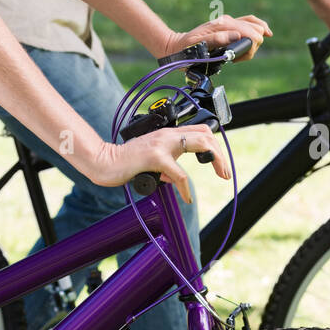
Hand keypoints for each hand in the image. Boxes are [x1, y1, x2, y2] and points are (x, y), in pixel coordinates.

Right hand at [92, 125, 230, 202]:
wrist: (104, 161)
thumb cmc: (125, 162)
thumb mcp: (151, 163)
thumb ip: (165, 167)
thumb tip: (177, 179)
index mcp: (167, 135)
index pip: (199, 131)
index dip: (214, 146)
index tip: (219, 165)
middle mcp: (167, 135)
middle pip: (205, 134)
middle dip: (221, 153)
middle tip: (225, 173)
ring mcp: (162, 144)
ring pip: (200, 143)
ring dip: (216, 160)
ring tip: (221, 175)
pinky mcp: (155, 157)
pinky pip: (179, 174)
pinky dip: (186, 188)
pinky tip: (187, 198)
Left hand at [160, 13, 271, 61]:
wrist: (178, 46)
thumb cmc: (186, 48)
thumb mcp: (197, 45)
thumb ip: (216, 39)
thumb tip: (236, 36)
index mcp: (222, 25)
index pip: (249, 32)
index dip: (250, 47)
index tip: (236, 58)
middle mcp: (227, 21)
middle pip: (255, 29)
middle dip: (253, 45)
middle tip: (237, 57)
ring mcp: (229, 22)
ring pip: (255, 26)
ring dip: (254, 41)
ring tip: (239, 53)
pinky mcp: (229, 26)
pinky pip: (249, 23)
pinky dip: (259, 28)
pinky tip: (265, 34)